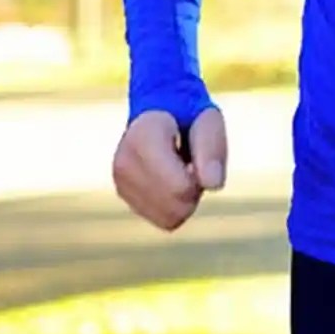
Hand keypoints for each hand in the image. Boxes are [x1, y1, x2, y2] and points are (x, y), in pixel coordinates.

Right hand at [112, 107, 226, 230]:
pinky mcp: (125, 196)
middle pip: (177, 206)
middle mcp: (124, 162)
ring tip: (182, 172)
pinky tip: (172, 183)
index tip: (195, 157)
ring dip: (187, 201)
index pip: (179, 187)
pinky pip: (165, 221)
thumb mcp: (209, 123)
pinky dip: (176, 208)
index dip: (200, 178)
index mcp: (142, 137)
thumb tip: (213, 185)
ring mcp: (121, 181)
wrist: (162, 113)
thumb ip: (212, 149)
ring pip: (171, 218)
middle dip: (195, 191)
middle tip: (192, 165)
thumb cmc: (191, 117)